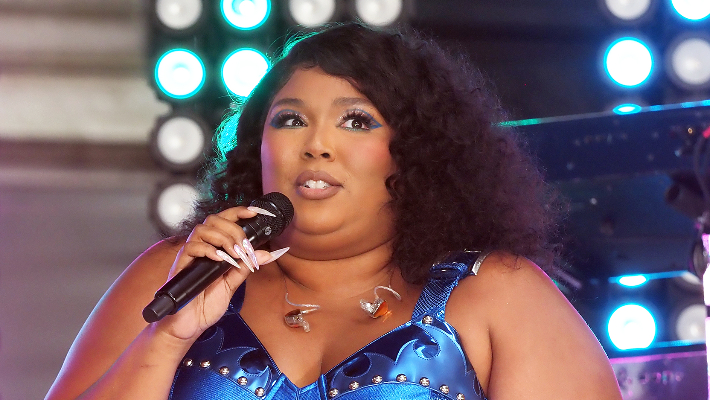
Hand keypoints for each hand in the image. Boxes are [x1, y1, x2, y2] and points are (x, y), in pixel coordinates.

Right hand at [153, 206, 283, 341]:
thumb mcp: (232, 284)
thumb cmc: (206, 304)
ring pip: (202, 229)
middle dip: (234, 230)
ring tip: (233, 254)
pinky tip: (219, 259)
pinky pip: (191, 247)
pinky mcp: (180, 265)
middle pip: (214, 220)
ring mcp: (190, 255)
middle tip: (244, 248)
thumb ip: (246, 267)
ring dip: (223, 238)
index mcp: (214, 248)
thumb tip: (266, 254)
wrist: (189, 325)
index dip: (238, 212)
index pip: (224, 221)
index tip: (254, 212)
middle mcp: (201, 247)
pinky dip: (208, 250)